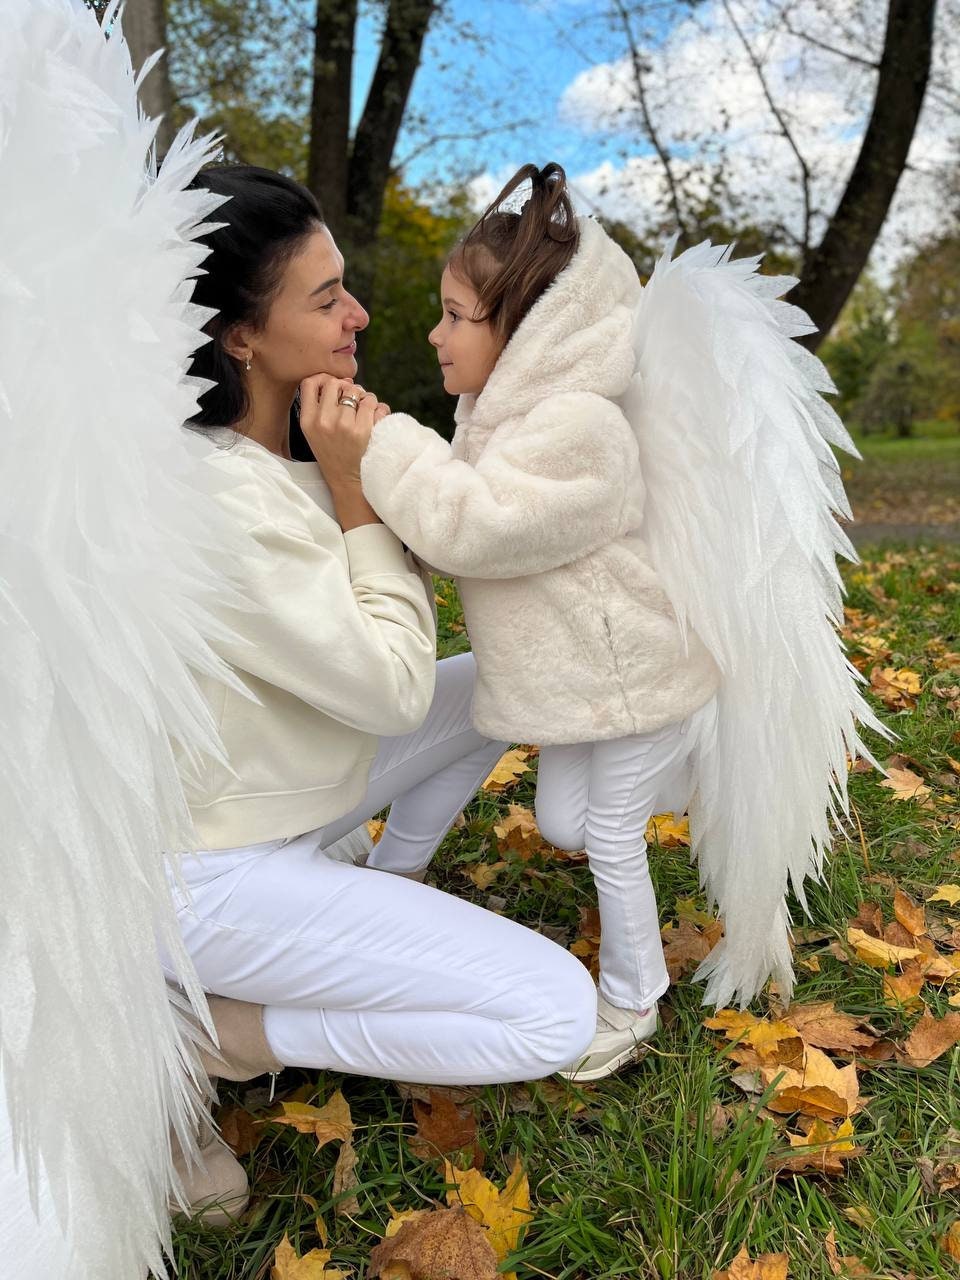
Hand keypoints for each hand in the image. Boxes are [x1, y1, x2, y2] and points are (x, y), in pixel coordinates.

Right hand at [299, 374, 380, 490]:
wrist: (347, 481)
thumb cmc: (333, 454)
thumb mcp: (314, 433)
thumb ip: (321, 407)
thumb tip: (344, 380)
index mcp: (308, 421)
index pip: (309, 383)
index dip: (324, 378)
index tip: (334, 386)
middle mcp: (323, 421)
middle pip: (336, 383)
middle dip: (347, 387)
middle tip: (353, 400)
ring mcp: (343, 425)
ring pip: (358, 391)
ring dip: (365, 398)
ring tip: (365, 411)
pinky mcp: (363, 431)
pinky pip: (374, 403)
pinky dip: (378, 407)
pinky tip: (376, 417)